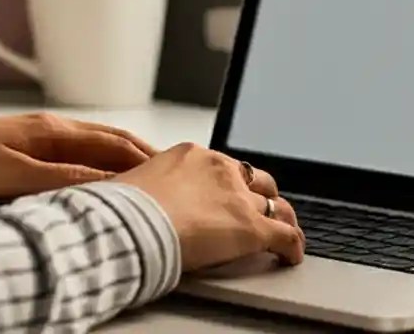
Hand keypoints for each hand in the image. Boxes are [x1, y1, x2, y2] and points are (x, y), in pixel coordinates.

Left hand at [0, 114, 156, 200]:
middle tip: (169, 171)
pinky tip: (95, 175)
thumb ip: (63, 178)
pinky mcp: (19, 147)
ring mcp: (34, 136)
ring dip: (119, 157)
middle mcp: (48, 128)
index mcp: (52, 131)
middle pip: (107, 138)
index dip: (144, 157)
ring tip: (142, 174)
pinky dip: (94, 162)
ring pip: (90, 145)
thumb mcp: (14, 176)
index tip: (172, 170)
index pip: (113, 142)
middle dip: (140, 153)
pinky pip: (71, 153)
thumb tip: (110, 181)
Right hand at [114, 143, 303, 270]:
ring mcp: (239, 198)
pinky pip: (284, 235)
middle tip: (262, 210)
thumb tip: (139, 200)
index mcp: (192, 156)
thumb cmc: (122, 209)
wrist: (131, 223)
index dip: (230, 184)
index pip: (223, 167)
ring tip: (284, 232)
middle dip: (261, 196)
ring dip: (281, 219)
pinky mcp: (251, 227)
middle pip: (256, 181)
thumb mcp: (136, 186)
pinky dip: (292, 246)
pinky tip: (291, 256)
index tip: (228, 195)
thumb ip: (149, 190)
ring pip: (276, 205)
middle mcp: (221, 170)